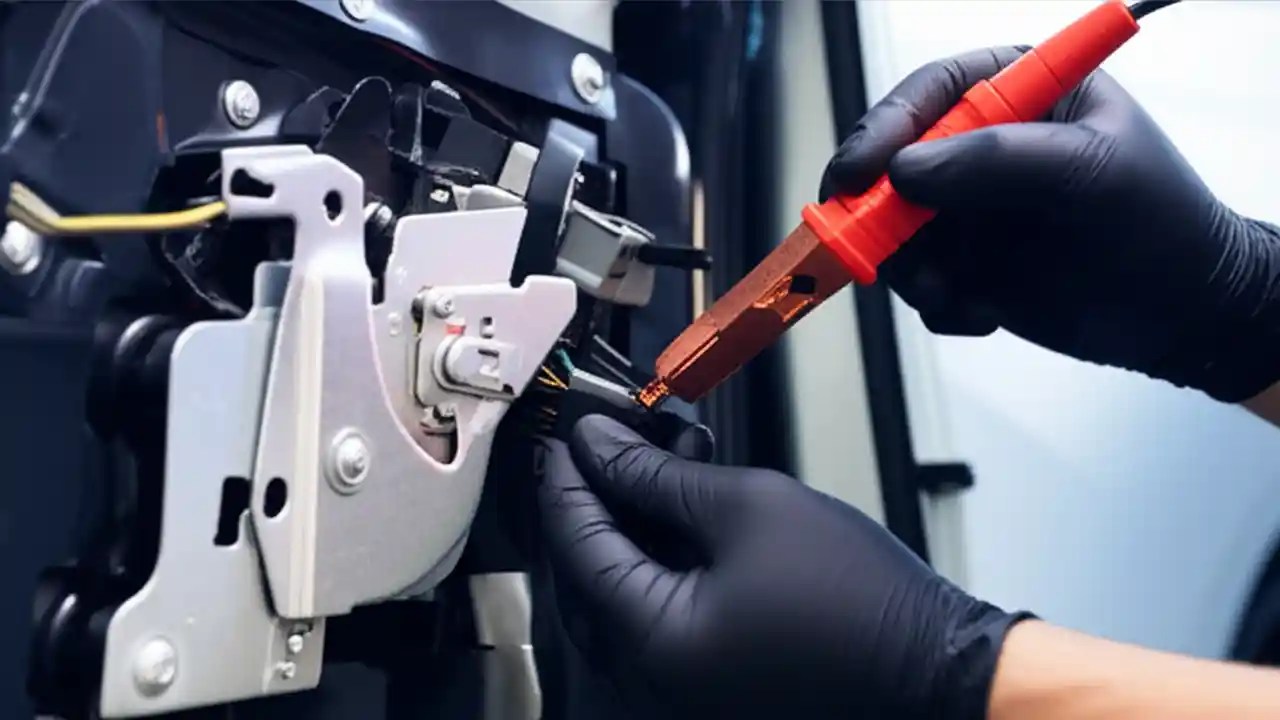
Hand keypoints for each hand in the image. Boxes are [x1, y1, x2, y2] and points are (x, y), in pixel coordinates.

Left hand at [537, 415, 1029, 718]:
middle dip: (598, 499)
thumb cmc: (860, 601)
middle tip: (610, 444)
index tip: (571, 435)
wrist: (935, 664)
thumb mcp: (746, 507)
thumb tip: (602, 446)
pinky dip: (665, 559)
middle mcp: (654, 676)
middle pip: (590, 574)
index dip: (569, 479)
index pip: (578, 546)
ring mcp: (682, 683)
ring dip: (635, 523)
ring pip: (626, 590)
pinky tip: (689, 506)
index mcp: (653, 641)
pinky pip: (662, 612)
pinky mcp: (711, 677)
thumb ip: (657, 475)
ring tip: (666, 458)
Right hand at [820, 47, 1279, 402]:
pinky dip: (939, 303)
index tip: (859, 174)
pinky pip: (917, 281)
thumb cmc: (1157, 223)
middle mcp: (980, 147)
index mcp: (1018, 93)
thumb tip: (905, 170)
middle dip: (879, 213)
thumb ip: (997, 160)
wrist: (1183, 314)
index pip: (929, 94)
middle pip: (889, 163)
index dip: (883, 130)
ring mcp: (968, 209)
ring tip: (956, 293)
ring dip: (910, 269)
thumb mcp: (1089, 172)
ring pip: (891, 232)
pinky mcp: (964, 264)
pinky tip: (987, 311)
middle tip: (875, 248)